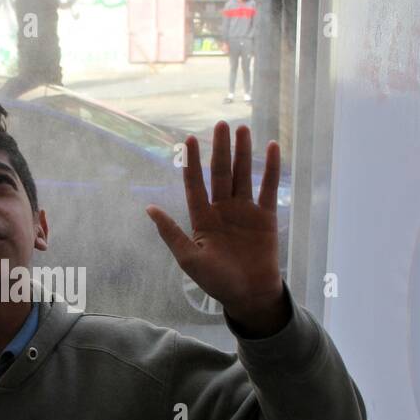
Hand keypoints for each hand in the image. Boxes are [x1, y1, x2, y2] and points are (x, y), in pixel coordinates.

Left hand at [146, 122, 286, 335]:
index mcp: (203, 218)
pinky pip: (268, 188)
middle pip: (220, 173)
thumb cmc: (216, 281)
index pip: (195, 184)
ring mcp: (245, 211)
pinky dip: (271, 169)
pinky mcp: (265, 217)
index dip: (192, 162)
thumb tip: (149, 208)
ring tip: (242, 129)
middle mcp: (223, 210)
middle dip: (219, 149)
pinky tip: (271, 148)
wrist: (248, 295)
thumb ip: (171, 233)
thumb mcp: (189, 259)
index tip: (188, 139)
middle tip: (219, 124)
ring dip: (242, 152)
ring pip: (243, 175)